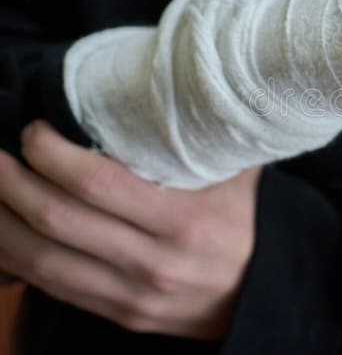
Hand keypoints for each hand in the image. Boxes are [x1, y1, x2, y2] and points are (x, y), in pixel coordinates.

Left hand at [0, 120, 260, 338]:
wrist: (257, 289)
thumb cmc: (241, 217)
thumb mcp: (237, 172)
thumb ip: (206, 135)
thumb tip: (173, 84)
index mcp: (187, 220)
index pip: (98, 185)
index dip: (53, 156)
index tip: (35, 131)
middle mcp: (158, 262)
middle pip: (59, 220)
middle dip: (12, 182)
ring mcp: (136, 295)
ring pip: (43, 260)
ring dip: (1, 222)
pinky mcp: (121, 314)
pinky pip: (53, 288)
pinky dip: (15, 259)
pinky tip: (1, 233)